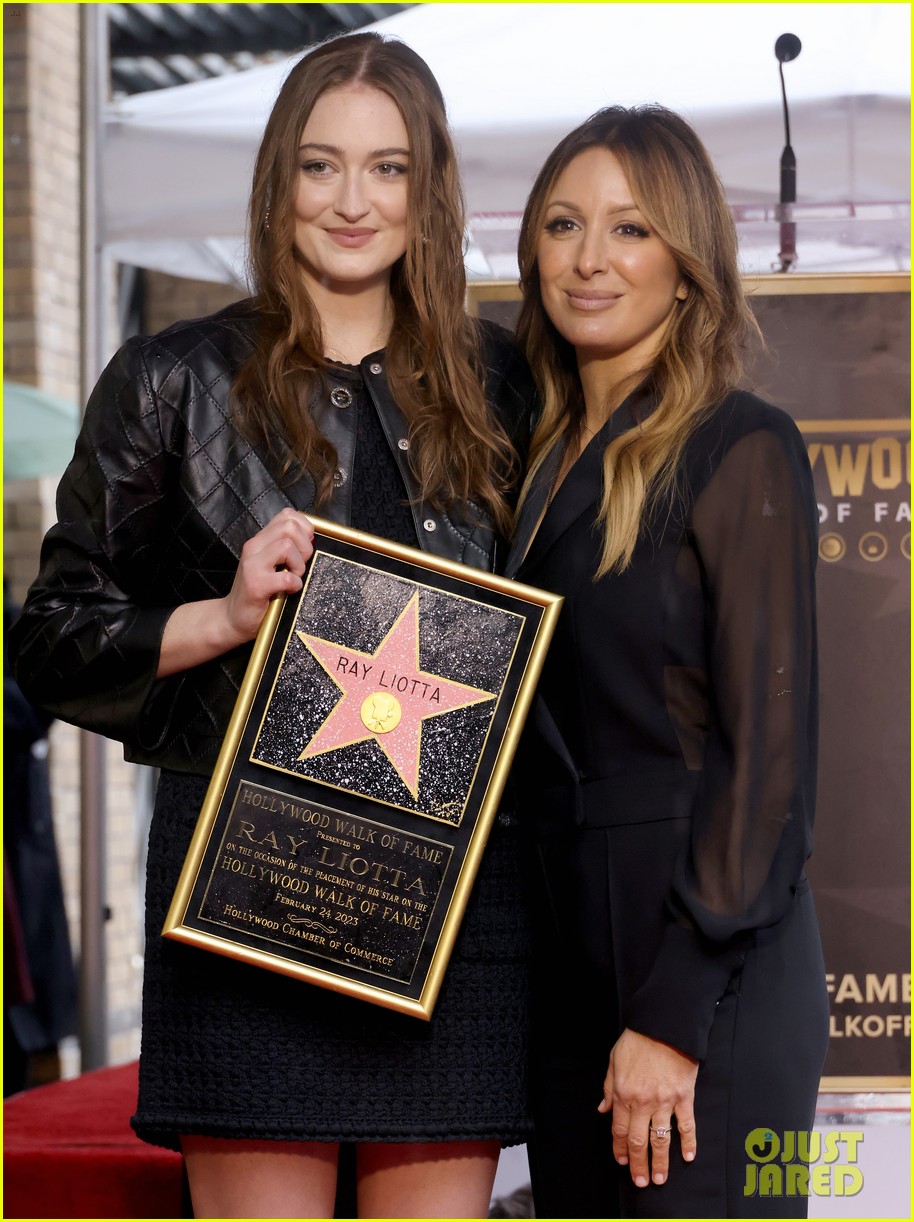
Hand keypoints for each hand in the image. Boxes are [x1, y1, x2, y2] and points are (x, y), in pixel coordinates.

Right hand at [220, 508, 314, 644]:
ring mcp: (253, 565)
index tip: (303, 549)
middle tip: (300, 566)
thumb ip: (285, 549)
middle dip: (305, 547)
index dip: (304, 530)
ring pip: (287, 546)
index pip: (288, 515)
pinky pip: (286, 577)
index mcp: (260, 540)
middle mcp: (254, 547)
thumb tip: (312, 540)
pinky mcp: (255, 585)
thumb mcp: (270, 563)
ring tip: (293, 578)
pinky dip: (294, 585)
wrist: (232, 618)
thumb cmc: (257, 591)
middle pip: (290, 527)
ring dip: (299, 565)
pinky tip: (289, 591)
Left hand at [597, 1027, 697, 1187]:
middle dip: (638, 1164)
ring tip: (660, 1178)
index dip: (620, 1149)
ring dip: (661, 1162)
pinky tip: (688, 1156)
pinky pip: (687, 1124)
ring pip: (661, 1139)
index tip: (622, 1162)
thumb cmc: (637, 1041)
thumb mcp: (613, 1061)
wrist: (664, 1025)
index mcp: (623, 1093)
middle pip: (639, 1141)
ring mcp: (665, 1101)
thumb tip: (602, 1110)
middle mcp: (642, 1102)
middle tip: (641, 1182)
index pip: (620, 1130)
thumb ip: (608, 1088)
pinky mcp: (684, 1097)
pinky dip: (689, 1142)